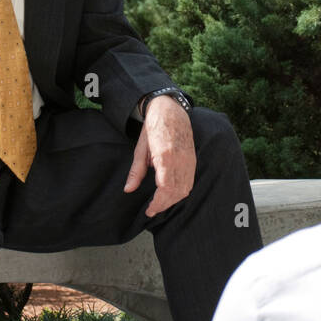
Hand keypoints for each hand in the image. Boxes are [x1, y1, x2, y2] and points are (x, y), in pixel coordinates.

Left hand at [125, 96, 195, 216]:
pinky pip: (190, 181)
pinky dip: (182, 191)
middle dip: (164, 205)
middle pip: (176, 192)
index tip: (149, 210)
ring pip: (185, 188)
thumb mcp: (140, 149)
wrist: (170, 110)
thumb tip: (128, 189)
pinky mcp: (192, 159)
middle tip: (152, 210)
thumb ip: (135, 171)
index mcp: (165, 156)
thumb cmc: (154, 127)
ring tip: (161, 204)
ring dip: (173, 200)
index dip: (158, 203)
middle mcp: (180, 160)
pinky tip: (172, 194)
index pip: (164, 188)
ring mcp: (188, 159)